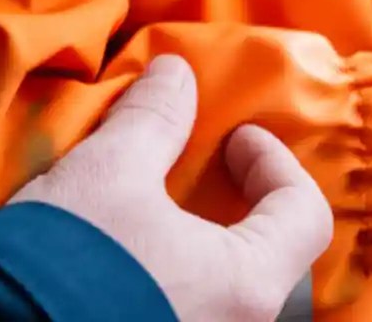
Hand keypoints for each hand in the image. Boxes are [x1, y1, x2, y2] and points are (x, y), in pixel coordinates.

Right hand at [10, 56, 331, 321]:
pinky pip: (194, 311)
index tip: (235, 137)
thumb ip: (153, 119)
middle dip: (242, 208)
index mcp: (247, 284)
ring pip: (230, 292)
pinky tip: (132, 262)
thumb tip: (175, 73)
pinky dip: (180, 281)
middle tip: (201, 171)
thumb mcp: (109, 173)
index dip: (274, 163)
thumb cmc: (67, 260)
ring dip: (207, 248)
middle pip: (272, 259)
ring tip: (160, 214)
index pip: (304, 214)